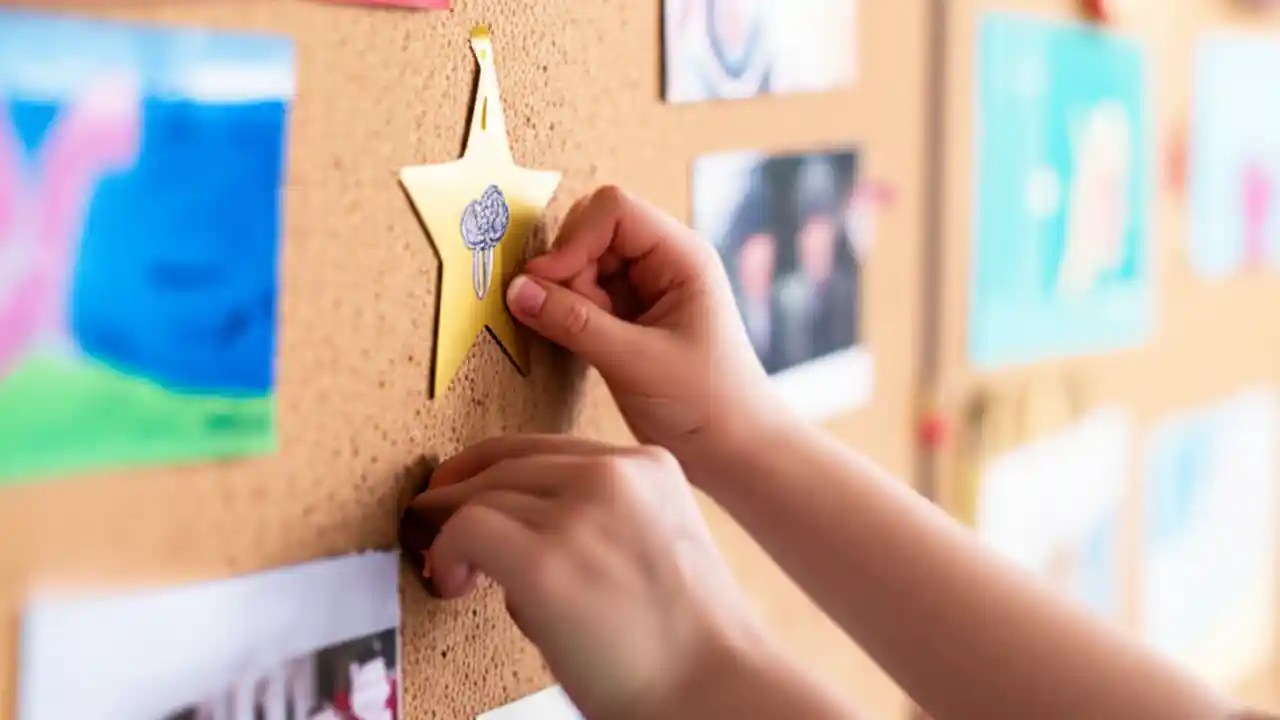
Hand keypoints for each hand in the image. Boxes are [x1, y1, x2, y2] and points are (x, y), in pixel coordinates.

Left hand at [400, 436, 767, 719]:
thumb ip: (594, 519)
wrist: (716, 693)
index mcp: (649, 466)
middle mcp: (617, 474)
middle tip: (429, 527)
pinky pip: (466, 531)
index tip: (460, 495)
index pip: (546, 449)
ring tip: (446, 569)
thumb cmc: (682, 643)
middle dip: (457, 495)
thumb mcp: (650, 547)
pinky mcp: (547, 561)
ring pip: (480, 494)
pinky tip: (450, 583)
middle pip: (506, 463)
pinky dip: (446, 553)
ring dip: (451, 530)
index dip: (490, 470)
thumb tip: (506, 528)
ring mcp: (581, 513)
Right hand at [506, 186, 785, 482]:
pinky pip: (585, 296)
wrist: (736, 452)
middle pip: (592, 231)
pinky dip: (572, 316)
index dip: (572, 240)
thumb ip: (574, 323)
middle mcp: (665, 261)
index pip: (613, 209)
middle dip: (568, 271)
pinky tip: (585, 349)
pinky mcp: (631, 317)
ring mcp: (647, 289)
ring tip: (590, 344)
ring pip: (583, 265)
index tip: (545, 285)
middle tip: (571, 320)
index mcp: (682, 255)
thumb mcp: (635, 363)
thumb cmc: (706, 405)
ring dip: (569, 298)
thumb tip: (516, 290)